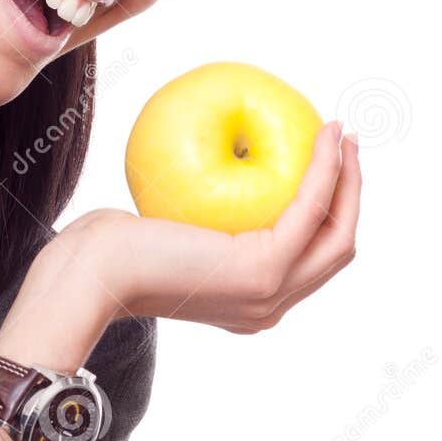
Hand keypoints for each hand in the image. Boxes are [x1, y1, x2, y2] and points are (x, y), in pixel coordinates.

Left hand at [62, 120, 361, 333]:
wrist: (91, 273)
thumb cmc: (114, 246)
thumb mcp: (170, 231)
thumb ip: (202, 220)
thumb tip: (219, 167)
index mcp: (252, 303)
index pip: (309, 260)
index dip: (328, 212)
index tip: (326, 164)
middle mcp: (269, 307)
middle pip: (337, 249)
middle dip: (350, 193)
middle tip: (345, 143)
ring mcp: (270, 294)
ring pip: (338, 233)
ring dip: (347, 177)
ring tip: (340, 133)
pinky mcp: (263, 271)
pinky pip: (311, 210)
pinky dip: (326, 170)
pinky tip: (323, 137)